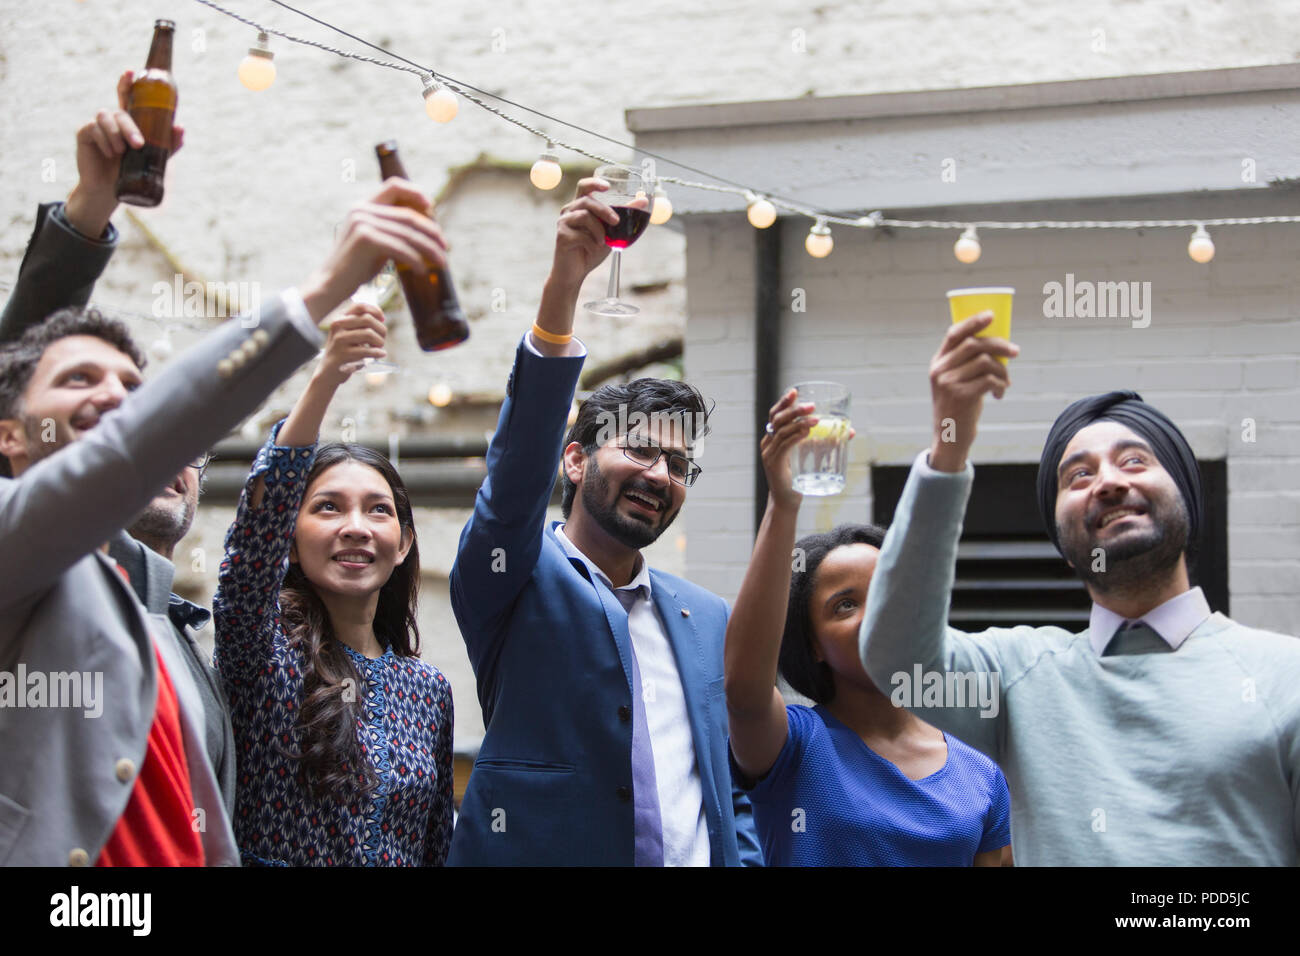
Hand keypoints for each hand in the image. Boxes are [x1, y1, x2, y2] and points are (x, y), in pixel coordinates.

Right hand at [64, 70, 186, 237]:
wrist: (110, 190)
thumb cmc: (131, 171)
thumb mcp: (154, 158)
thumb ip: (168, 143)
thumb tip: (180, 127)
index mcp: (127, 120)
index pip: (125, 96)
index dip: (126, 83)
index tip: (130, 72)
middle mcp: (112, 119)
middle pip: (120, 111)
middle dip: (130, 127)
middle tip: (139, 144)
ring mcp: (96, 124)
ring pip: (106, 117)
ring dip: (117, 134)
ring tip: (122, 152)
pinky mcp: (84, 133)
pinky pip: (93, 129)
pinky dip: (104, 141)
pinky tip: (110, 153)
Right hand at [300, 178, 448, 323]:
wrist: (330, 284)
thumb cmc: (356, 267)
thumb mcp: (375, 241)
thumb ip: (391, 230)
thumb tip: (425, 230)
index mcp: (363, 206)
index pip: (394, 186)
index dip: (415, 192)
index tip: (432, 207)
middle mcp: (362, 210)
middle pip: (408, 216)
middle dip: (432, 232)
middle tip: (445, 247)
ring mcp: (363, 223)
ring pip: (408, 234)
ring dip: (430, 249)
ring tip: (442, 262)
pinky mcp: (366, 239)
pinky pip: (401, 248)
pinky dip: (416, 260)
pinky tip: (423, 270)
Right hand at [316, 302, 386, 386]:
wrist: (329, 371)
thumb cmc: (344, 351)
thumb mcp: (348, 334)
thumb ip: (361, 324)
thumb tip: (381, 318)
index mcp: (340, 319)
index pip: (360, 307)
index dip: (376, 311)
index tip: (382, 320)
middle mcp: (338, 326)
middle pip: (368, 319)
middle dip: (381, 329)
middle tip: (382, 338)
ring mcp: (339, 340)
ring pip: (369, 333)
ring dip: (380, 341)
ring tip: (380, 347)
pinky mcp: (343, 354)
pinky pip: (366, 350)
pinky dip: (378, 352)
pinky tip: (381, 354)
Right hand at [548, 176, 619, 290]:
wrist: (575, 272)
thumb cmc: (591, 249)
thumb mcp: (611, 232)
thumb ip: (624, 216)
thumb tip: (643, 201)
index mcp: (580, 206)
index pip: (584, 186)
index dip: (594, 183)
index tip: (608, 187)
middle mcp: (569, 211)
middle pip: (587, 201)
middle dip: (604, 210)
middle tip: (616, 222)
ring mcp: (563, 223)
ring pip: (584, 216)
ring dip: (599, 230)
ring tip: (602, 242)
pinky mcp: (561, 236)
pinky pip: (580, 235)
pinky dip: (591, 244)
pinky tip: (593, 250)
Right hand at [761, 389, 815, 512]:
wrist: (786, 502)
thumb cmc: (798, 479)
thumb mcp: (810, 457)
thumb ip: (824, 443)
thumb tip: (849, 431)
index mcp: (772, 439)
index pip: (775, 415)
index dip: (784, 402)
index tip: (795, 391)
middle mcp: (767, 443)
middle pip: (777, 419)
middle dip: (794, 409)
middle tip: (812, 405)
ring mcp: (769, 453)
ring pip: (782, 431)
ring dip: (800, 422)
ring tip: (816, 419)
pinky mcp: (773, 463)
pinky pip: (784, 445)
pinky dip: (795, 437)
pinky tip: (806, 432)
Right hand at [928, 311, 1018, 471]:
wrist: (950, 437)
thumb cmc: (960, 406)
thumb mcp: (956, 381)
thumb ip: (968, 362)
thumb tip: (1000, 343)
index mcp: (938, 362)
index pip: (954, 333)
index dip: (973, 321)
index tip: (992, 316)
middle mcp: (940, 370)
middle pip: (975, 344)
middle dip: (999, 345)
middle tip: (1016, 352)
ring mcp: (948, 383)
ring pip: (985, 362)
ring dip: (1002, 370)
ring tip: (1005, 381)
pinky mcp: (960, 396)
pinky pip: (990, 380)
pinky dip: (1001, 385)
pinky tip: (999, 394)